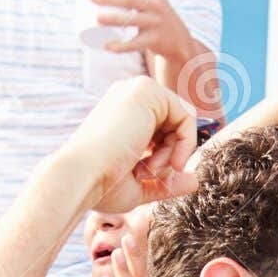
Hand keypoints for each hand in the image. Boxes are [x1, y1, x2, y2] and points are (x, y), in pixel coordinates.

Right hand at [68, 76, 197, 212]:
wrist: (82, 177)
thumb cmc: (103, 185)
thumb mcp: (141, 186)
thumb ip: (167, 182)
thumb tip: (195, 182)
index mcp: (124, 114)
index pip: (164, 130)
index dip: (168, 158)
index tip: (154, 177)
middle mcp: (129, 97)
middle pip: (176, 124)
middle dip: (172, 154)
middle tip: (152, 174)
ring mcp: (137, 90)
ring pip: (183, 120)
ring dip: (175, 152)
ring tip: (150, 169)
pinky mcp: (147, 90)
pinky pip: (187, 115)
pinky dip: (186, 144)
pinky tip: (170, 162)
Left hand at [90, 0, 194, 65]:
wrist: (178, 37)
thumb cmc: (154, 12)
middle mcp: (155, 4)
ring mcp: (155, 22)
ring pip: (132, 20)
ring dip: (113, 19)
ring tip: (97, 19)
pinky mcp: (154, 40)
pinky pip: (136, 44)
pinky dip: (121, 46)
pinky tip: (107, 46)